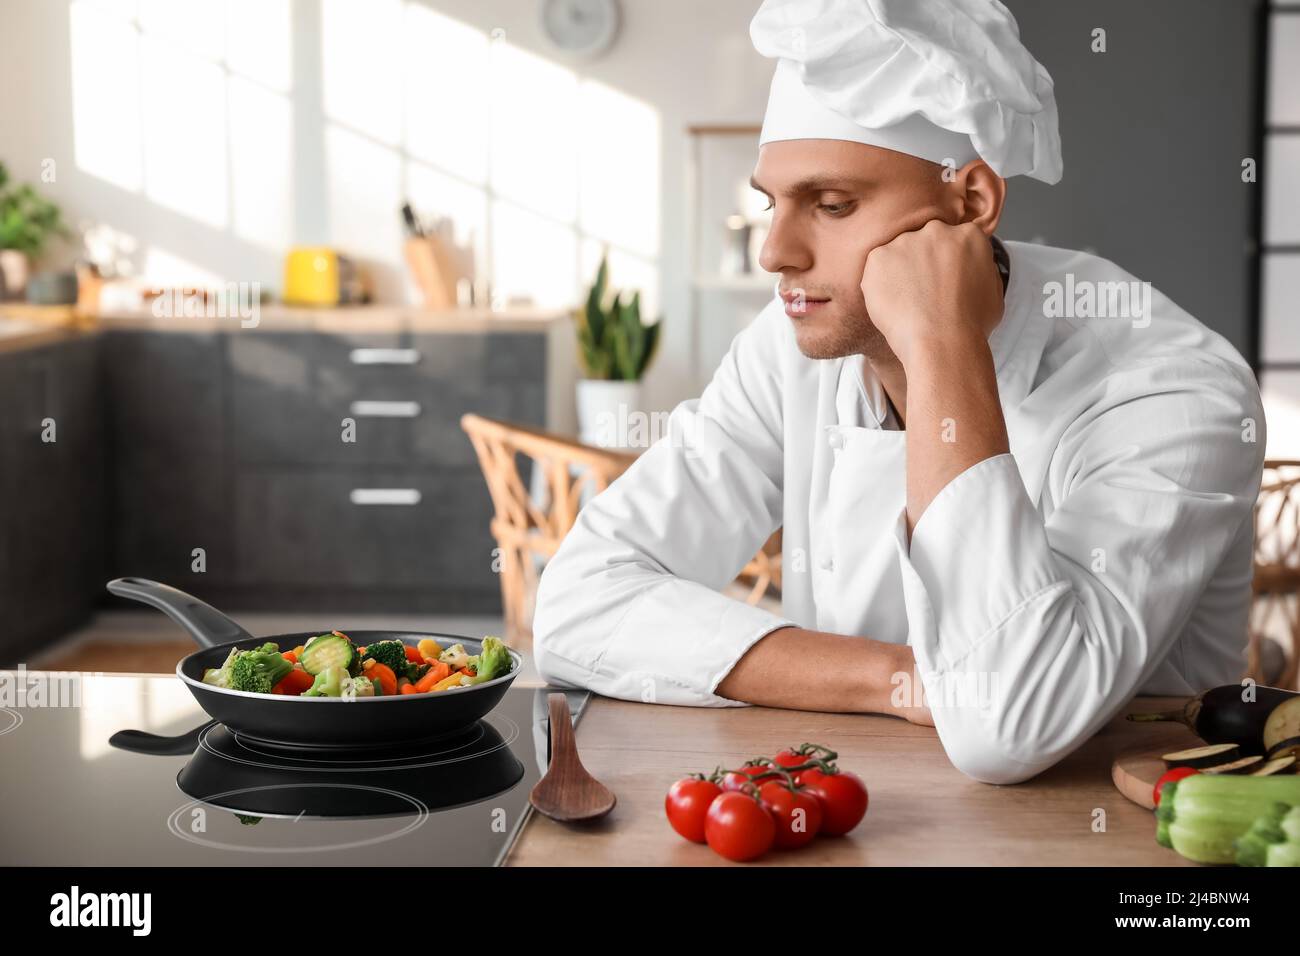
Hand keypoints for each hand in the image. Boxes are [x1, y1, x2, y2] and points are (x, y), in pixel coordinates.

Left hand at [859, 220, 1003, 369]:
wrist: (942, 342)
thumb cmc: (971, 325)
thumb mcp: (994, 291)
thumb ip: (981, 269)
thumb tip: (969, 266)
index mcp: (968, 235)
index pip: (953, 240)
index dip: (946, 264)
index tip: (942, 282)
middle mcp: (936, 230)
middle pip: (924, 242)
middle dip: (922, 263)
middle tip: (923, 294)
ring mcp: (905, 241)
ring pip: (898, 254)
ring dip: (899, 273)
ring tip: (908, 304)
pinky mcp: (878, 257)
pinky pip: (876, 268)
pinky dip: (879, 286)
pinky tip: (893, 305)